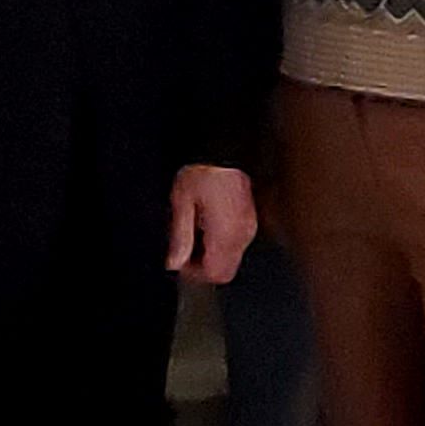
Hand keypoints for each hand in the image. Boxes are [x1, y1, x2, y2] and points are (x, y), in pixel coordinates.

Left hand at [167, 165, 257, 287]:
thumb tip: (174, 262)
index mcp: (225, 233)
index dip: (195, 273)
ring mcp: (249, 227)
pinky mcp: (250, 218)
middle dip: (203, 267)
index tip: (181, 261)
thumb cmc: (205, 170)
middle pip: (225, 272)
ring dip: (212, 254)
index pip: (214, 274)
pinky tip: (208, 223)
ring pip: (231, 258)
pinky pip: (237, 242)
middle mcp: (241, 234)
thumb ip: (180, 236)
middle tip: (186, 250)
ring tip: (196, 231)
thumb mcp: (182, 202)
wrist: (225, 151)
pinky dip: (221, 242)